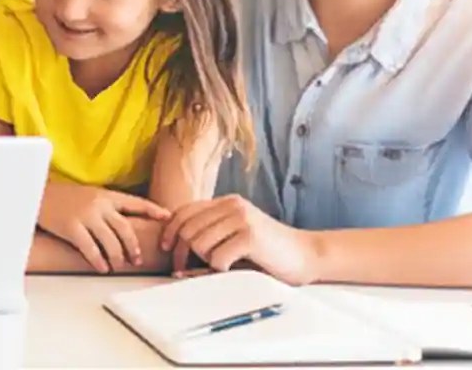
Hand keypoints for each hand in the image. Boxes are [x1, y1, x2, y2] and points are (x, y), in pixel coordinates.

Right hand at [38, 181, 172, 273]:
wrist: (36, 193)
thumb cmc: (62, 197)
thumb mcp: (88, 195)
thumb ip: (106, 206)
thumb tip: (122, 226)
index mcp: (105, 195)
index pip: (135, 202)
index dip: (152, 210)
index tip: (168, 217)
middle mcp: (99, 204)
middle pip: (125, 229)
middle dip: (133, 247)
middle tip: (137, 259)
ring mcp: (85, 216)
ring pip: (111, 242)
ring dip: (118, 257)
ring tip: (118, 266)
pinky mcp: (71, 227)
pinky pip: (91, 249)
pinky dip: (98, 261)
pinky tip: (102, 267)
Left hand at [160, 194, 319, 284]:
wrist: (306, 255)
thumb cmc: (268, 252)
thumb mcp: (234, 238)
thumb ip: (209, 237)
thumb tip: (174, 258)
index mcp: (226, 202)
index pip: (184, 211)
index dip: (170, 230)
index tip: (165, 248)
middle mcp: (232, 205)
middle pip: (188, 228)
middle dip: (181, 252)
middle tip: (184, 268)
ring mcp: (242, 219)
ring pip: (200, 244)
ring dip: (205, 261)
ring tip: (223, 264)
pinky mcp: (251, 236)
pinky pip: (218, 258)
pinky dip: (221, 269)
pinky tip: (235, 267)